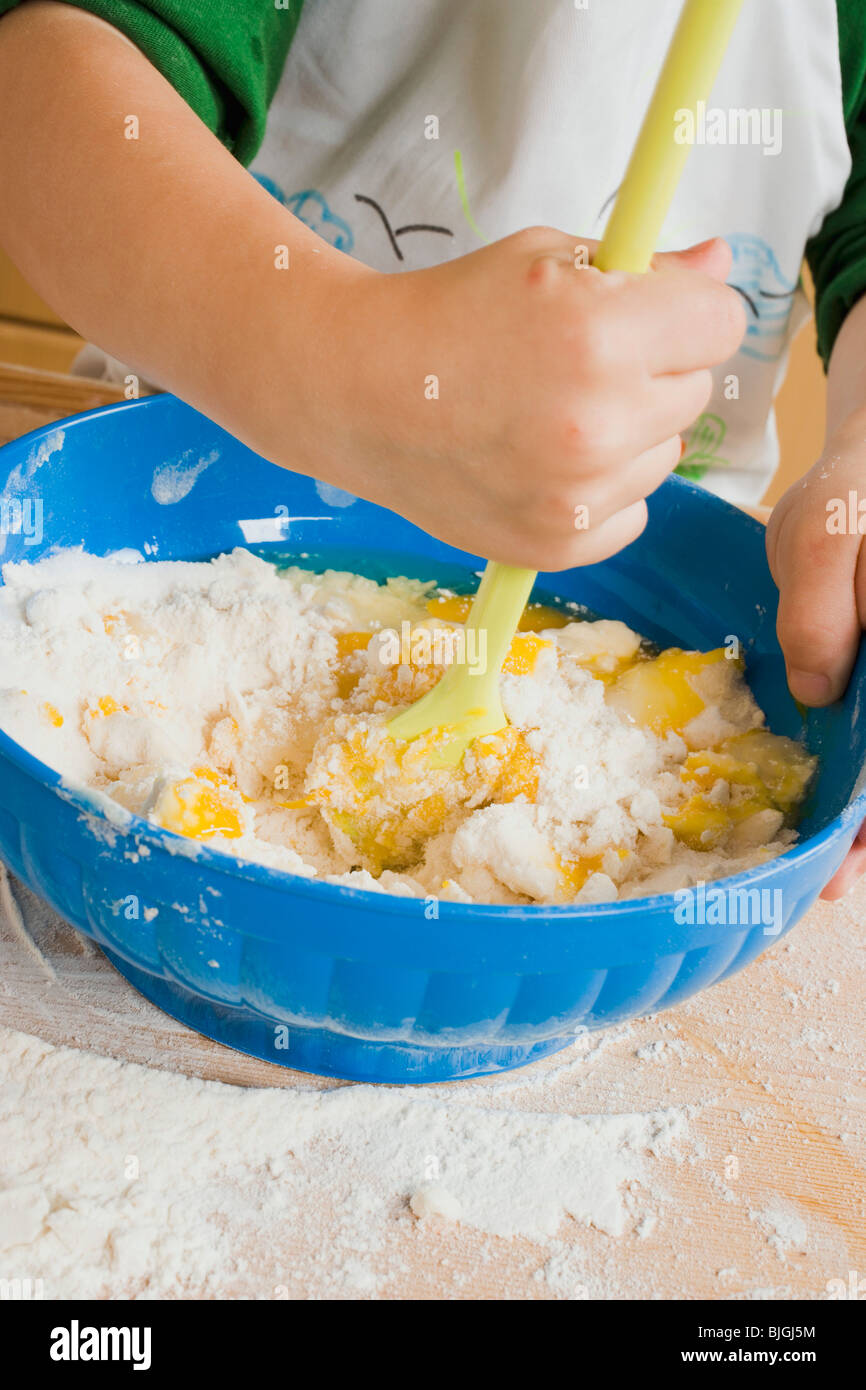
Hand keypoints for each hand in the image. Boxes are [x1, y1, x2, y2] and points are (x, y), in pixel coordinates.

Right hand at [328, 232, 744, 568]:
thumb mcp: (546, 260)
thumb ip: (647, 268)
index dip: (687, 311)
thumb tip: (723, 262)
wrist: (360, 394)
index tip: (649, 313)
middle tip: (577, 362)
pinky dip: (602, 491)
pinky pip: (631, 512)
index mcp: (602, 335)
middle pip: (694, 391)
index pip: (722, 323)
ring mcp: (580, 495)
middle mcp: (600, 423)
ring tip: (551, 414)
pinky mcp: (560, 545)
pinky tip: (545, 462)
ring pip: (665, 454)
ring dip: (629, 434)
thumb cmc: (450, 315)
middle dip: (651, 370)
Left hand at [766, 409, 865, 897]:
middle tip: (829, 885)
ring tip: (830, 868)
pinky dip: (854, 775)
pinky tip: (833, 806)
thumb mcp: (830, 531)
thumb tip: (820, 692)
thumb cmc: (856, 492)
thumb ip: (823, 610)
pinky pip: (862, 737)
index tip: (846, 865)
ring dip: (864, 812)